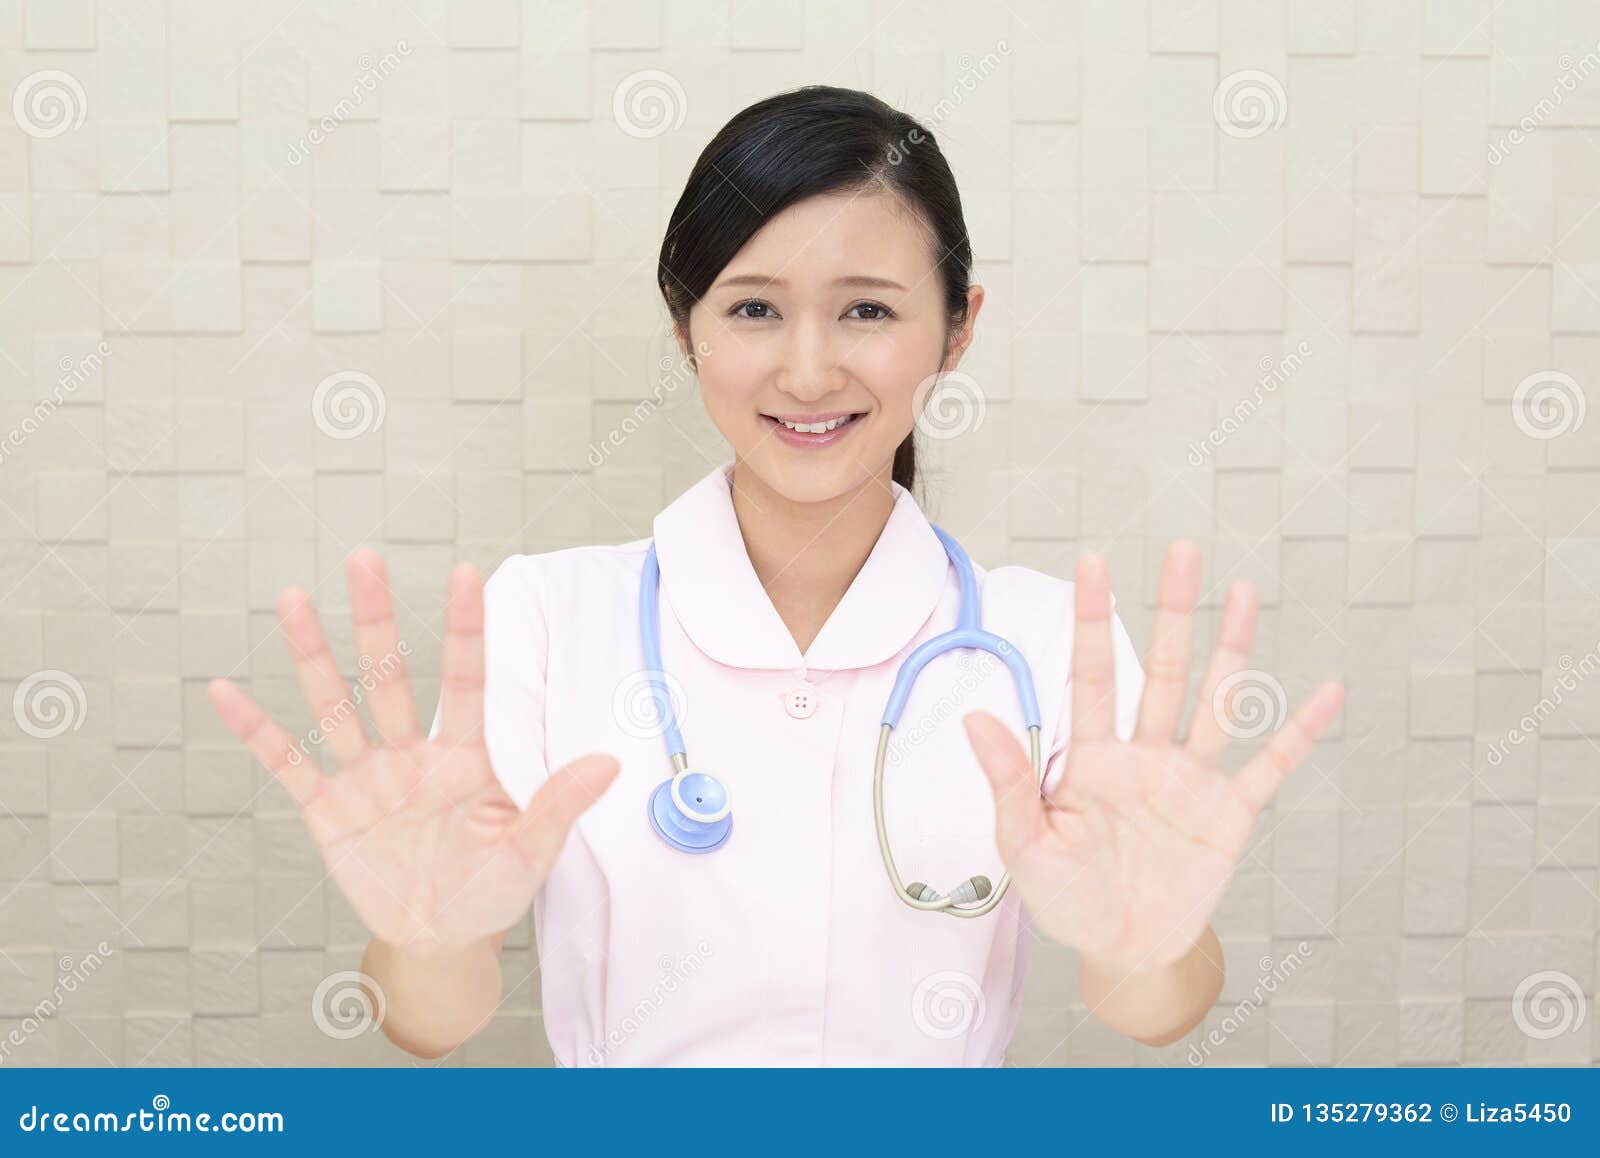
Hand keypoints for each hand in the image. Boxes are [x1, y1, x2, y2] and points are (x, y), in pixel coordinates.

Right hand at [207, 550, 619, 953]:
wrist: (442, 937)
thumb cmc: (494, 889)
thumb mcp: (533, 852)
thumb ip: (560, 803)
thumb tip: (610, 763)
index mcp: (466, 758)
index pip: (467, 681)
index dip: (465, 629)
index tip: (467, 573)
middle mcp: (412, 755)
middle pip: (391, 676)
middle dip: (377, 619)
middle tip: (364, 558)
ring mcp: (368, 779)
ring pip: (336, 706)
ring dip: (313, 655)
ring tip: (293, 600)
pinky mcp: (330, 812)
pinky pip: (289, 766)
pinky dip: (258, 732)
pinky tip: (227, 693)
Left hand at [963, 542, 1342, 974]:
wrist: (1122, 950)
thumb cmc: (1066, 897)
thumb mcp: (1025, 846)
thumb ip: (1009, 782)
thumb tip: (976, 718)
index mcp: (1093, 759)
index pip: (1093, 675)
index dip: (1094, 620)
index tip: (1093, 564)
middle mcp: (1145, 756)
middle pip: (1162, 669)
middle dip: (1173, 611)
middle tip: (1183, 549)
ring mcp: (1190, 781)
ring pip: (1214, 701)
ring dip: (1231, 648)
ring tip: (1242, 592)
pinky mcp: (1229, 814)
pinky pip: (1269, 766)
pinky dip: (1300, 732)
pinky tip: (1328, 692)